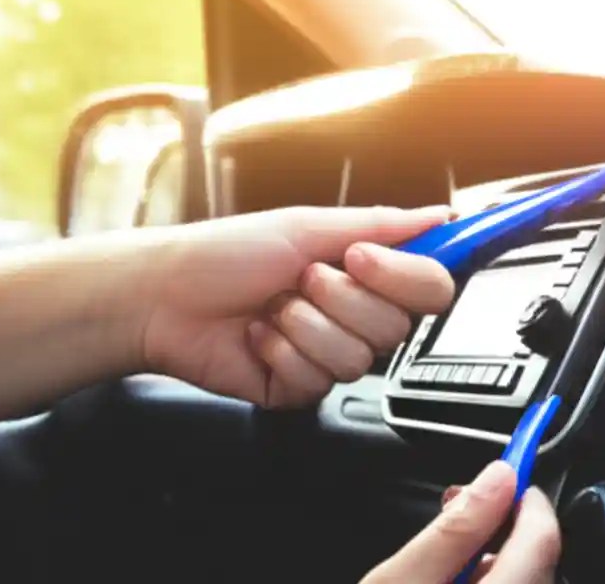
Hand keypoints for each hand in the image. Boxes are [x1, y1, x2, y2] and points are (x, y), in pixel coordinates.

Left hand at [138, 205, 454, 406]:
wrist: (164, 296)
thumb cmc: (226, 253)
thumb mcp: (306, 226)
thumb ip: (380, 225)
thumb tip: (441, 216)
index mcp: (364, 273)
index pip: (429, 287)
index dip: (405, 277)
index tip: (362, 258)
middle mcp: (353, 315)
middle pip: (396, 327)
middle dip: (341, 298)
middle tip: (300, 278)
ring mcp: (327, 354)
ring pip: (356, 358)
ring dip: (306, 325)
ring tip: (272, 307)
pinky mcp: (299, 388)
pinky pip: (317, 380)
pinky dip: (281, 352)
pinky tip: (257, 337)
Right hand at [362, 461, 561, 582]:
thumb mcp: (400, 580)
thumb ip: (455, 529)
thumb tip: (498, 476)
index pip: (543, 535)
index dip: (525, 493)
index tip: (509, 464)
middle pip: (539, 556)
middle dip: (505, 522)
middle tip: (460, 506)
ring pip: (527, 574)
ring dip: (495, 552)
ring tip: (446, 553)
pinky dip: (491, 576)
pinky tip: (452, 577)